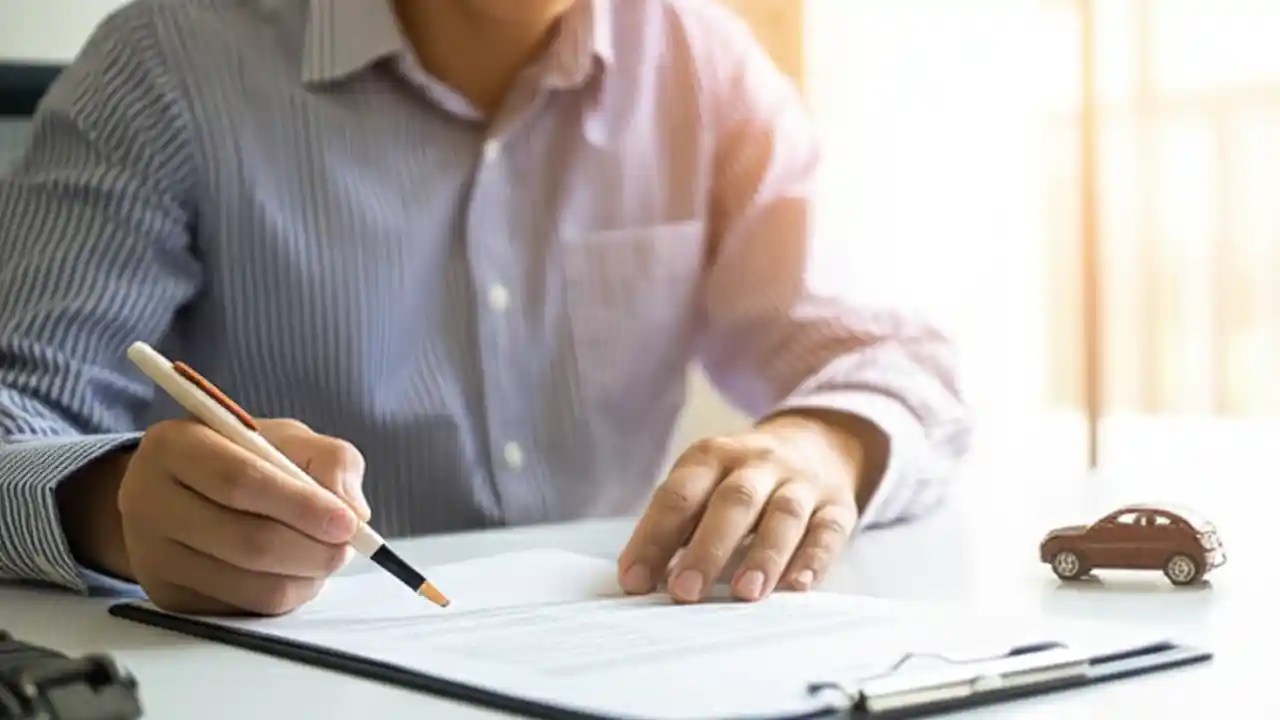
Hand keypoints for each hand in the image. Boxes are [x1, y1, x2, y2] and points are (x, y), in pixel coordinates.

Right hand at [96, 418, 367, 614]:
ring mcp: (152, 554)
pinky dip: (284, 596)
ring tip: (326, 558)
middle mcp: (147, 500)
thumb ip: (330, 460)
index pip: (241, 481)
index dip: (301, 505)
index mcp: (174, 446)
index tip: (348, 522)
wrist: (185, 491)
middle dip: (312, 550)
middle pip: (246, 541)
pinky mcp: (167, 595)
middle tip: (346, 548)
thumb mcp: (286, 438)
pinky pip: (240, 608)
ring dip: (304, 578)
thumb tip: (353, 510)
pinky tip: (295, 572)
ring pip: (247, 583)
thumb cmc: (244, 457)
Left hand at [618, 411, 871, 602]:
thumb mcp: (706, 484)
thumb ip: (677, 527)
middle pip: (733, 501)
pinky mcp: (837, 506)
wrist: (817, 441)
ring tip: (744, 593)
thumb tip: (641, 580)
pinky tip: (798, 587)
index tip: (634, 581)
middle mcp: (758, 464)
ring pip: (784, 515)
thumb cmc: (742, 479)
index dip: (653, 538)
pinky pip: (829, 530)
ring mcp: (800, 484)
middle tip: (685, 592)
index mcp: (712, 457)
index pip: (679, 495)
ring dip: (764, 554)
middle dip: (707, 548)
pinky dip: (814, 559)